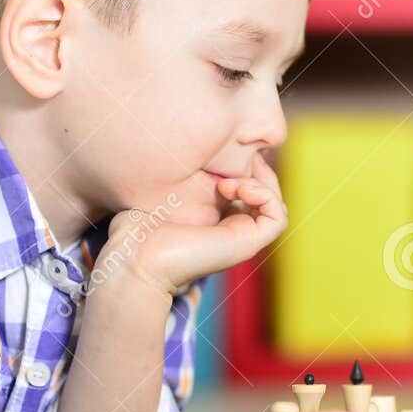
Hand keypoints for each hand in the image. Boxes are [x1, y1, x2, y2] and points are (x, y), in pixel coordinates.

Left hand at [99, 156, 288, 294]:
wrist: (135, 258)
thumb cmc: (138, 230)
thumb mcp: (162, 195)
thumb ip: (181, 180)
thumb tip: (186, 157)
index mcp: (215, 223)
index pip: (247, 193)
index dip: (244, 169)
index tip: (224, 153)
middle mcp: (232, 232)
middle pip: (266, 197)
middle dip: (257, 172)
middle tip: (240, 158)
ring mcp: (241, 240)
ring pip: (275, 207)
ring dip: (261, 184)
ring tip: (230, 180)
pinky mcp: (247, 244)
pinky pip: (277, 218)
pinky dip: (265, 196)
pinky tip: (236, 187)